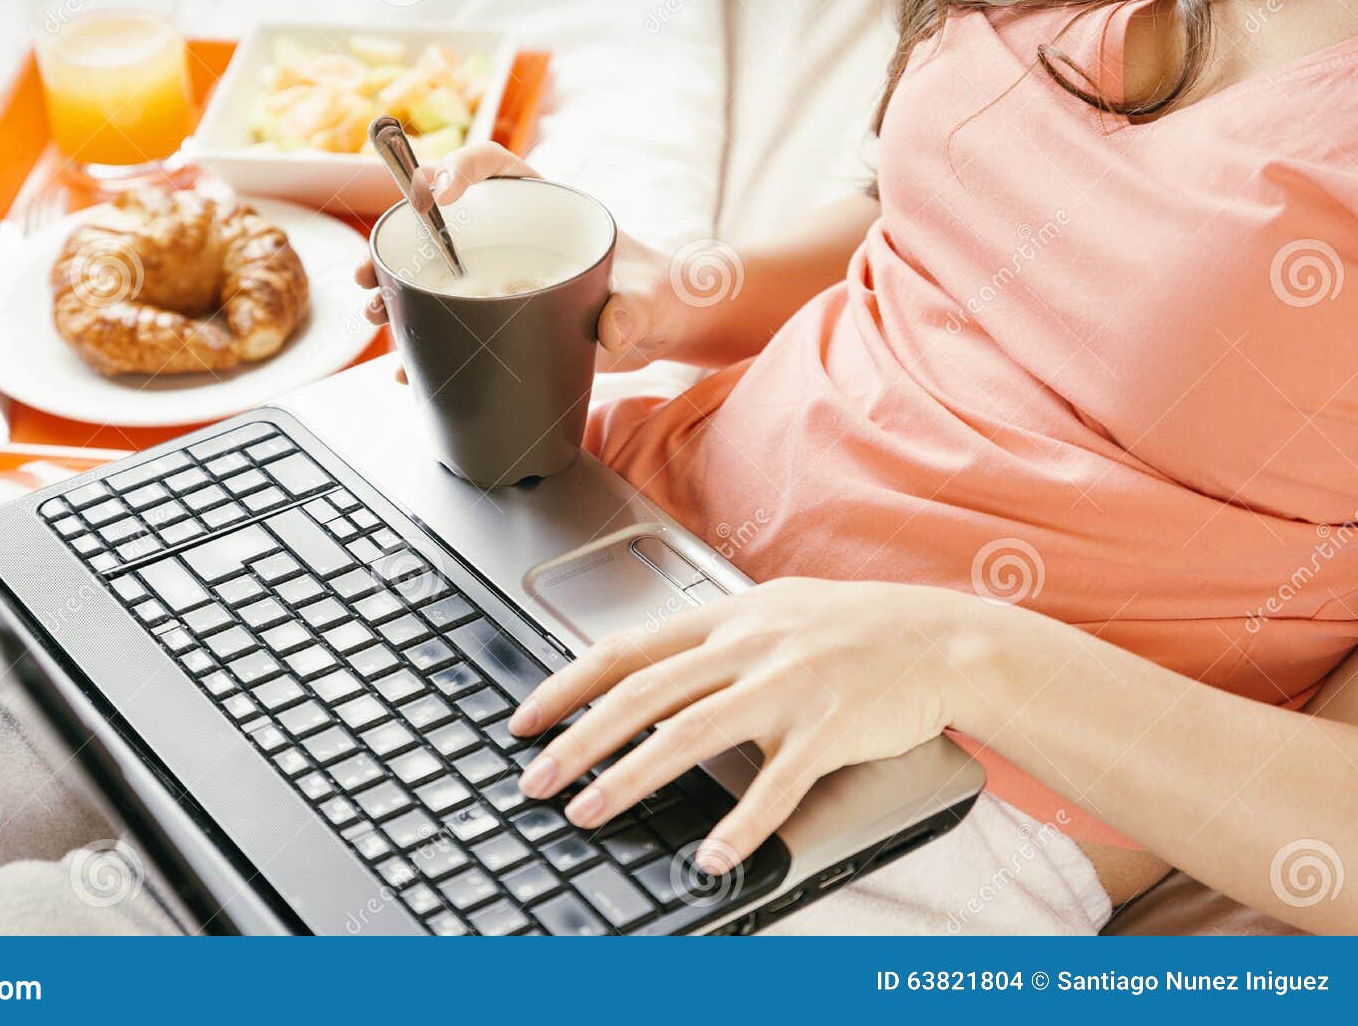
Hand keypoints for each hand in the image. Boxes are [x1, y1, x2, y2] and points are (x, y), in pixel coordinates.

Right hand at [354, 141, 695, 371]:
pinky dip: (425, 344)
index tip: (436, 192)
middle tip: (371, 271)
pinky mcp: (497, 318)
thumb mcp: (649, 299)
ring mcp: (500, 276)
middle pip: (442, 222)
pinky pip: (451, 325)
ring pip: (435, 274)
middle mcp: (512, 233)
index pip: (491, 166)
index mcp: (544, 202)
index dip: (458, 169)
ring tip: (376, 313)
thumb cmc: (656, 294)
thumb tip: (613, 329)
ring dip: (397, 291)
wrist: (657, 328)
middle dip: (399, 242)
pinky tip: (407, 369)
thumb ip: (635, 310)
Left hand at [506, 577, 992, 872]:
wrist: (943, 638)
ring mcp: (788, 686)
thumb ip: (715, 639)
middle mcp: (748, 647)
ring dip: (631, 776)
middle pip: (643, 692)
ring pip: (691, 732)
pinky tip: (709, 856)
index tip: (525, 719)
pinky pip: (776, 784)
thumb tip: (650, 667)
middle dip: (578, 738)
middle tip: (535, 779)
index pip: (626, 648)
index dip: (566, 684)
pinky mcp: (829, 728)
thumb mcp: (775, 612)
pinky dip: (740, 825)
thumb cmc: (858, 628)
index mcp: (727, 618)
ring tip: (589, 813)